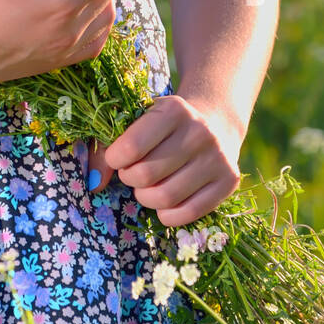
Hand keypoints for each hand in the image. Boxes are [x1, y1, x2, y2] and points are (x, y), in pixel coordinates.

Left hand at [83, 93, 243, 227]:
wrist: (214, 123)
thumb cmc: (164, 125)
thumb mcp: (139, 120)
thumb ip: (108, 145)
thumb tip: (93, 182)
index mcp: (173, 109)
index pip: (131, 146)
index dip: (115, 159)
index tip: (117, 158)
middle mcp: (200, 132)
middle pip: (146, 175)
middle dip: (129, 179)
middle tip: (131, 173)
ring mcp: (218, 157)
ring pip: (166, 198)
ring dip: (146, 198)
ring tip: (146, 187)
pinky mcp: (229, 181)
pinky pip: (189, 213)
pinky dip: (167, 214)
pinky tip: (163, 202)